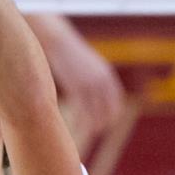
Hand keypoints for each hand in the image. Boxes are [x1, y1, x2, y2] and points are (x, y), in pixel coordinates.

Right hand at [38, 22, 123, 149]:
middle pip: (108, 109)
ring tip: (88, 132)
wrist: (58, 42)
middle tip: (96, 130)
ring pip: (95, 112)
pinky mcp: (76, 87)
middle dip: (103, 121)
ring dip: (93, 125)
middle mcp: (102, 80)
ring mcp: (89, 84)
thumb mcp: (89, 65)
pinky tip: (78, 128)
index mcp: (107, 75)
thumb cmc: (71, 54)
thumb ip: (95, 78)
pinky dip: (82, 122)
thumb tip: (96, 91)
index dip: (112, 113)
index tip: (107, 122)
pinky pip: (82, 111)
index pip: (116, 100)